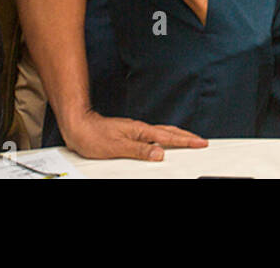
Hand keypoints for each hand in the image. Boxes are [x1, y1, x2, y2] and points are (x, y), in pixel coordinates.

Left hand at [60, 109, 206, 161]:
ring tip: (188, 140)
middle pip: (170, 132)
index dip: (186, 141)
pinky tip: (162, 141)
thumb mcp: (117, 147)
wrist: (78, 126)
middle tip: (200, 141)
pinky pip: (153, 135)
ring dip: (177, 136)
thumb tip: (159, 153)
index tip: (200, 143)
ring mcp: (135, 130)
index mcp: (140, 131)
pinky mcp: (130, 133)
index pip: (168, 137)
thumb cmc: (93, 135)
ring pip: (162, 133)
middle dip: (187, 137)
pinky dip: (164, 137)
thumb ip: (139, 151)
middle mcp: (140, 129)